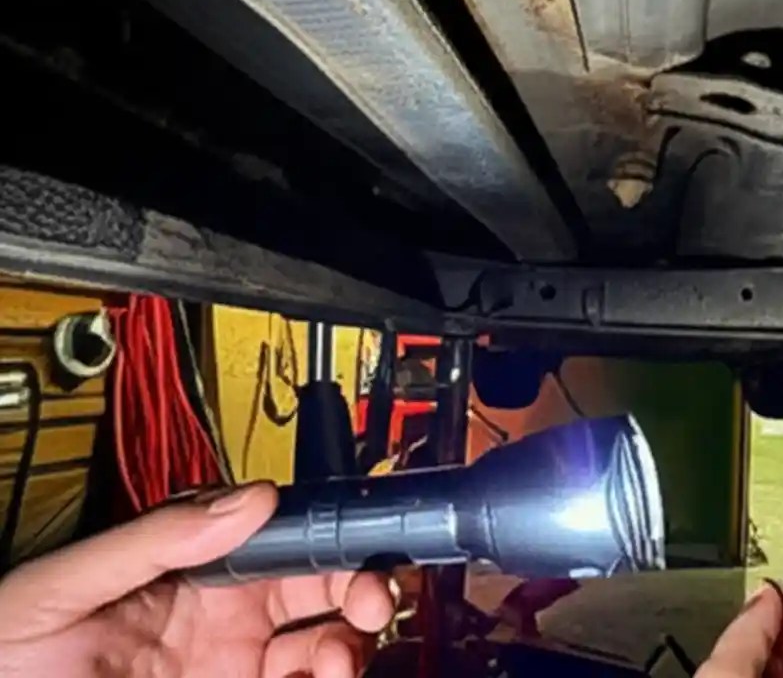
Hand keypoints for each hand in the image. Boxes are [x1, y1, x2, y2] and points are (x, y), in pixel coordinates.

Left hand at [0, 482, 394, 677]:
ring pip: (327, 645)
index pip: (276, 538)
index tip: (350, 544)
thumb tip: (247, 498)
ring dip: (351, 644)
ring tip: (338, 660)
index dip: (324, 537)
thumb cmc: (2, 659)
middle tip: (370, 601)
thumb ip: (154, 537)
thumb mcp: (60, 587)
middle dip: (362, 586)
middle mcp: (220, 618)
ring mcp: (233, 668)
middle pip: (321, 590)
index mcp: (185, 571)